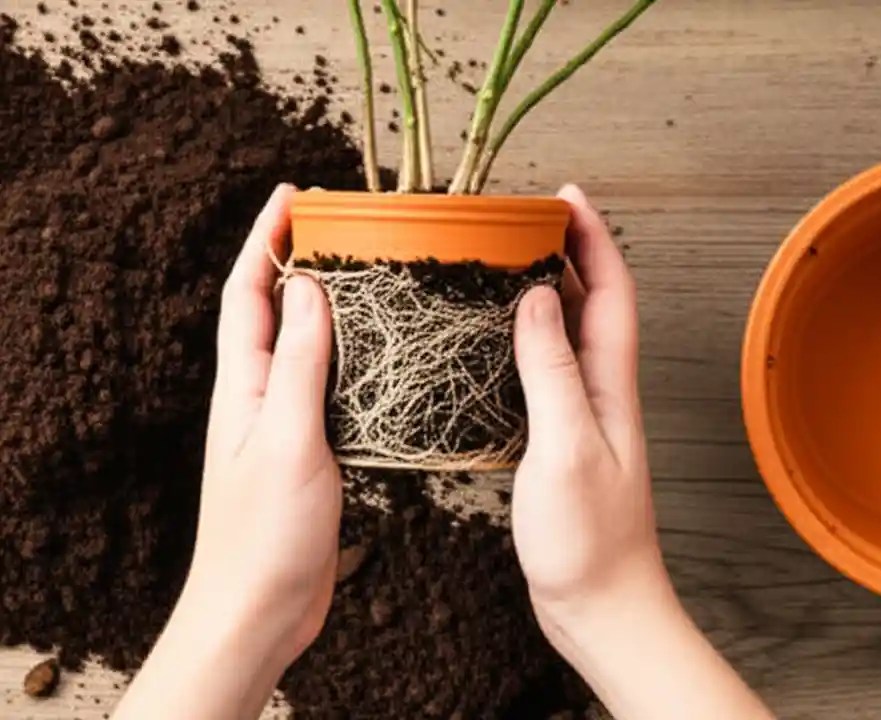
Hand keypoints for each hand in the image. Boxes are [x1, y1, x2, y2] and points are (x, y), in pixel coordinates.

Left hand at [188, 183, 339, 665]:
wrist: (260, 608)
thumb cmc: (266, 533)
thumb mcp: (287, 439)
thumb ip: (298, 364)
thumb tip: (308, 289)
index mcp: (246, 385)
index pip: (249, 293)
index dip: (267, 239)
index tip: (296, 195)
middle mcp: (260, 396)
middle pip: (275, 310)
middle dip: (300, 259)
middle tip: (345, 225)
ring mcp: (285, 424)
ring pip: (306, 347)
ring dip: (332, 305)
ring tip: (372, 275)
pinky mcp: (311, 451)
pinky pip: (330, 386)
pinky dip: (353, 358)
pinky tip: (385, 358)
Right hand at [512, 185, 664, 622]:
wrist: (602, 607)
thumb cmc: (590, 540)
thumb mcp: (565, 446)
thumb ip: (552, 370)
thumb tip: (538, 295)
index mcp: (611, 384)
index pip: (612, 290)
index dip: (594, 237)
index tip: (565, 194)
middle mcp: (602, 391)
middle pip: (591, 302)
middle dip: (566, 251)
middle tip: (520, 218)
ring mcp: (582, 416)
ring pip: (567, 334)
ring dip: (543, 291)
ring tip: (500, 262)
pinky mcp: (560, 441)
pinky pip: (544, 372)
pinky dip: (521, 342)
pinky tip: (491, 342)